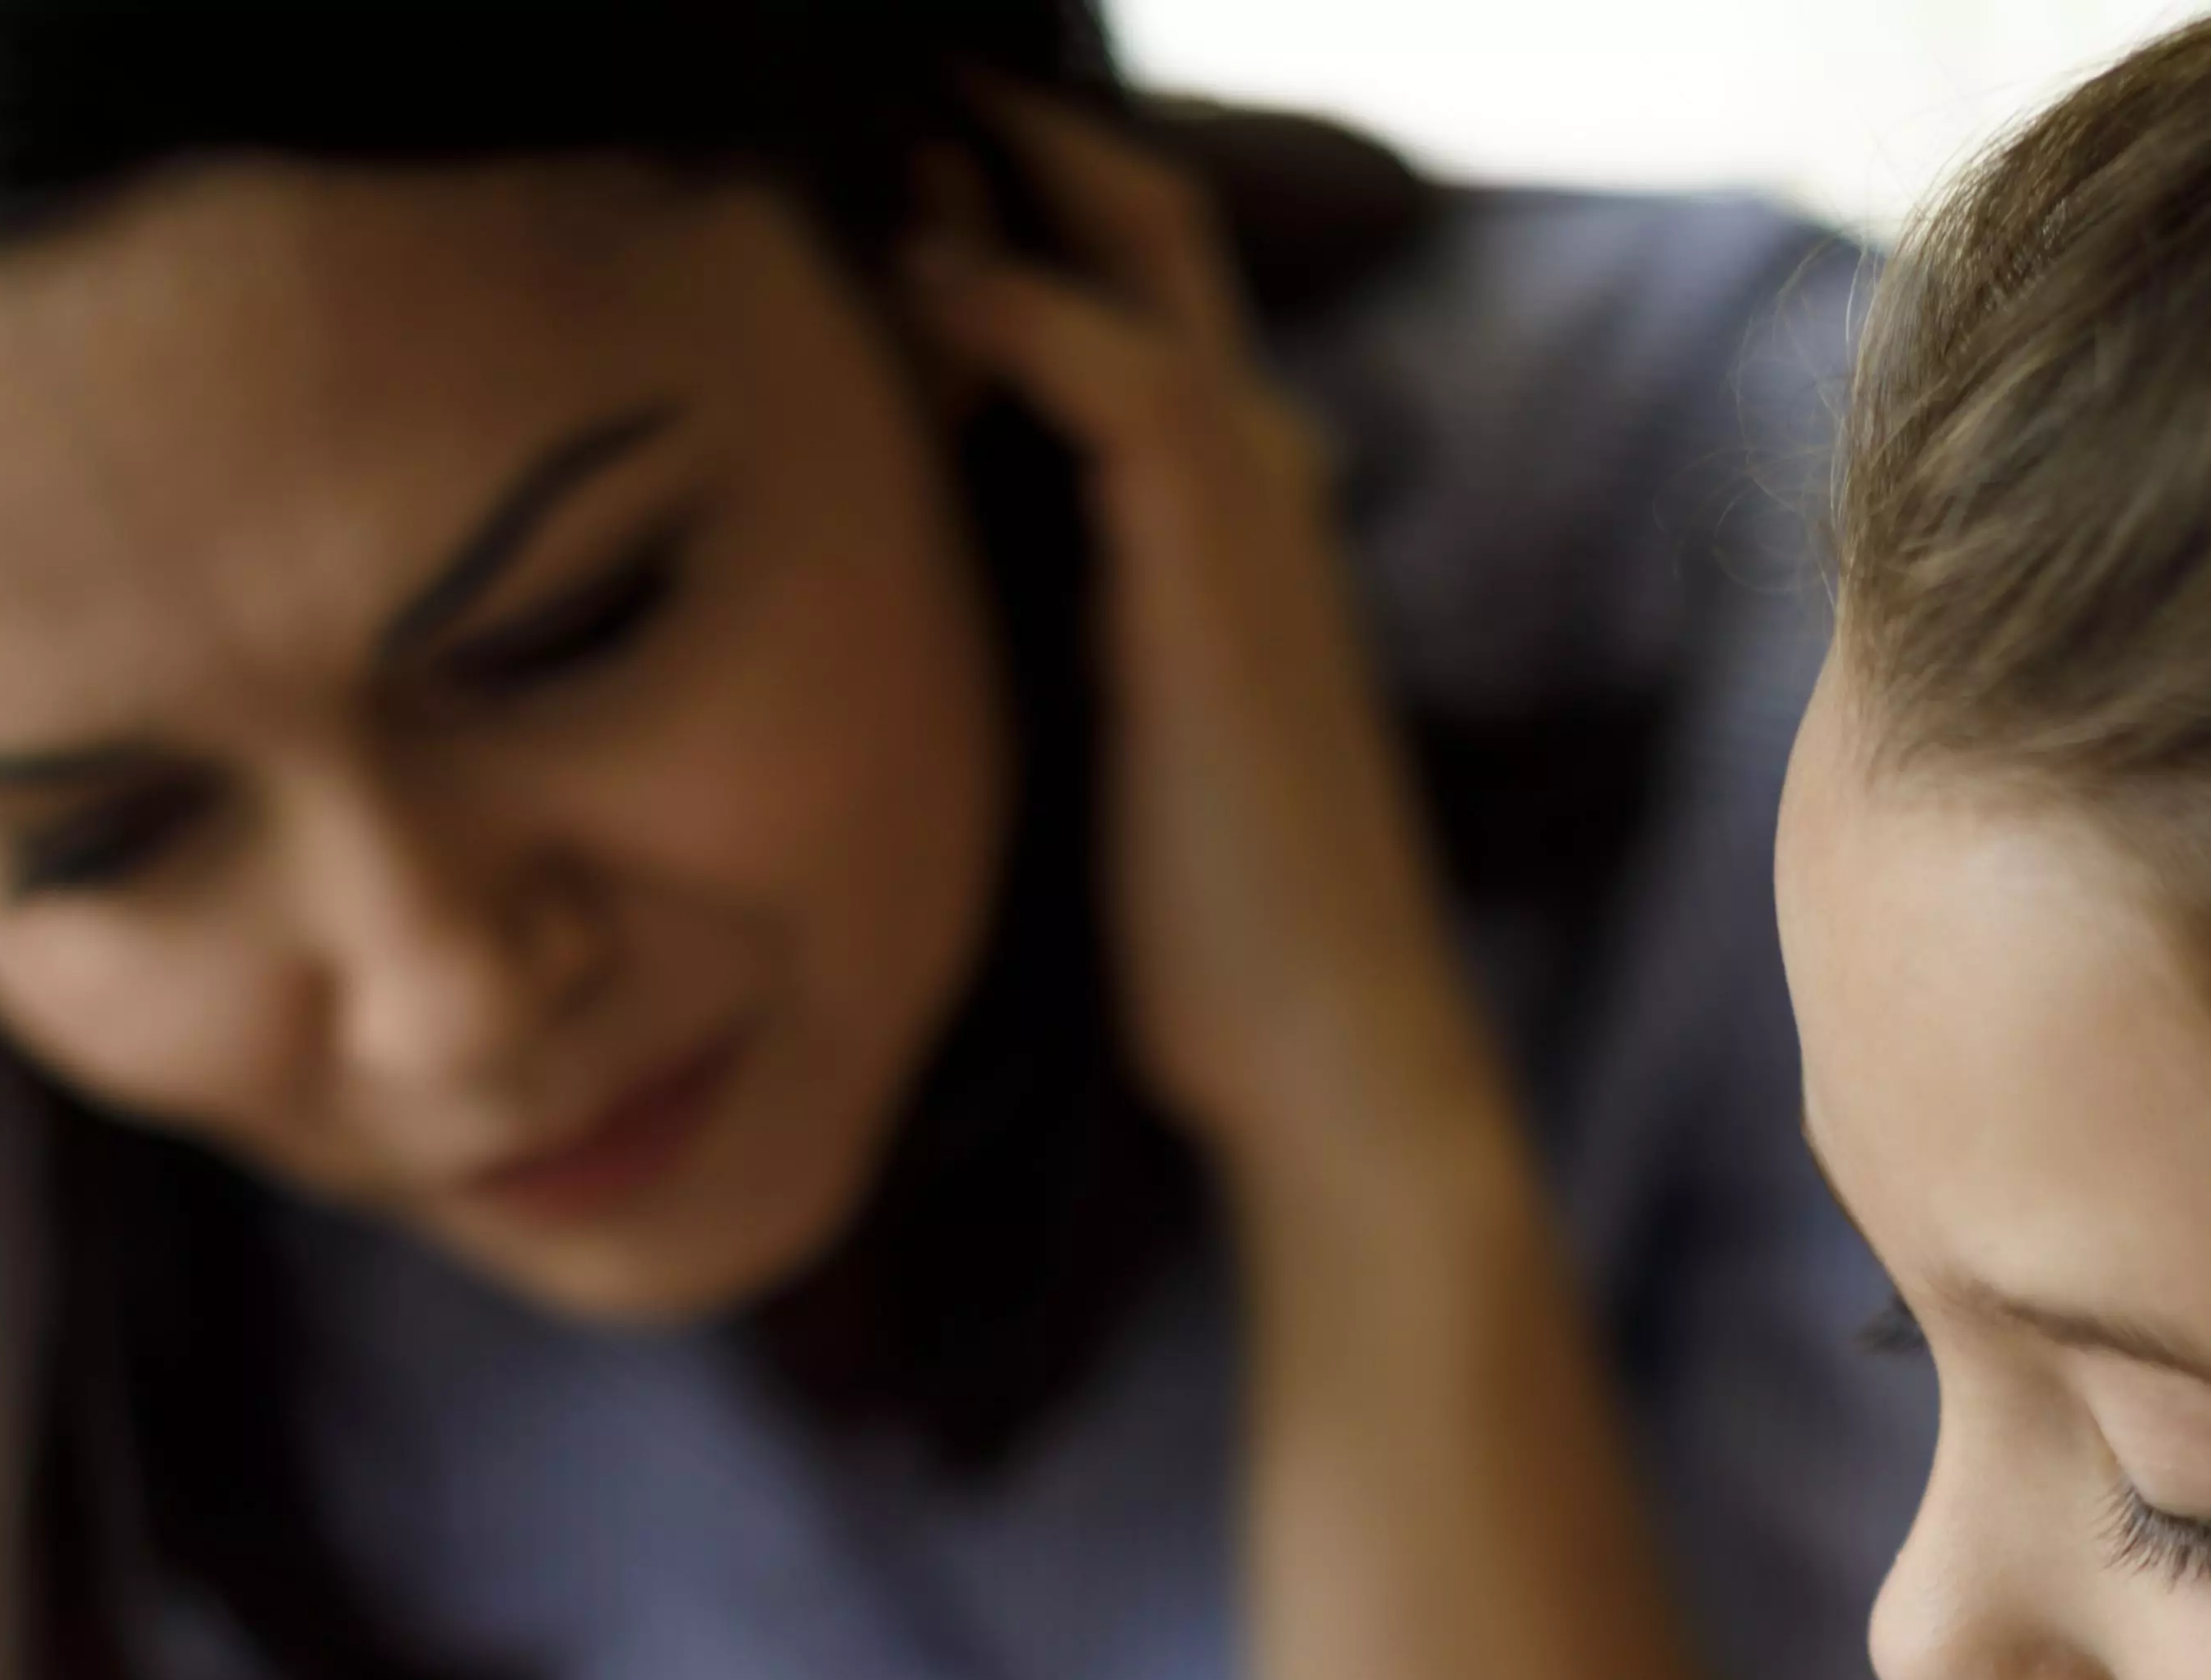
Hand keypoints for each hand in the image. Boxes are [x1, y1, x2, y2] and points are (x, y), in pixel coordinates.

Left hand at [904, 95, 1511, 1192]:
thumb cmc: (1213, 945)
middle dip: (1027, 142)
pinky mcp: (1215, 563)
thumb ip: (1059, 650)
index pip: (1137, 300)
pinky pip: (1109, 371)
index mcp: (1231, 520)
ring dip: (1005, 175)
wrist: (1326, 1052)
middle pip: (1149, 231)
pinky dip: (1006, 302)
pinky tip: (912, 277)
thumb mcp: (1113, 754)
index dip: (1027, 215)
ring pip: (1136, 257)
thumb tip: (941, 624)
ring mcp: (1248, 509)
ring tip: (883, 124)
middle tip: (893, 93)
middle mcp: (1257, 479)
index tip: (899, 177)